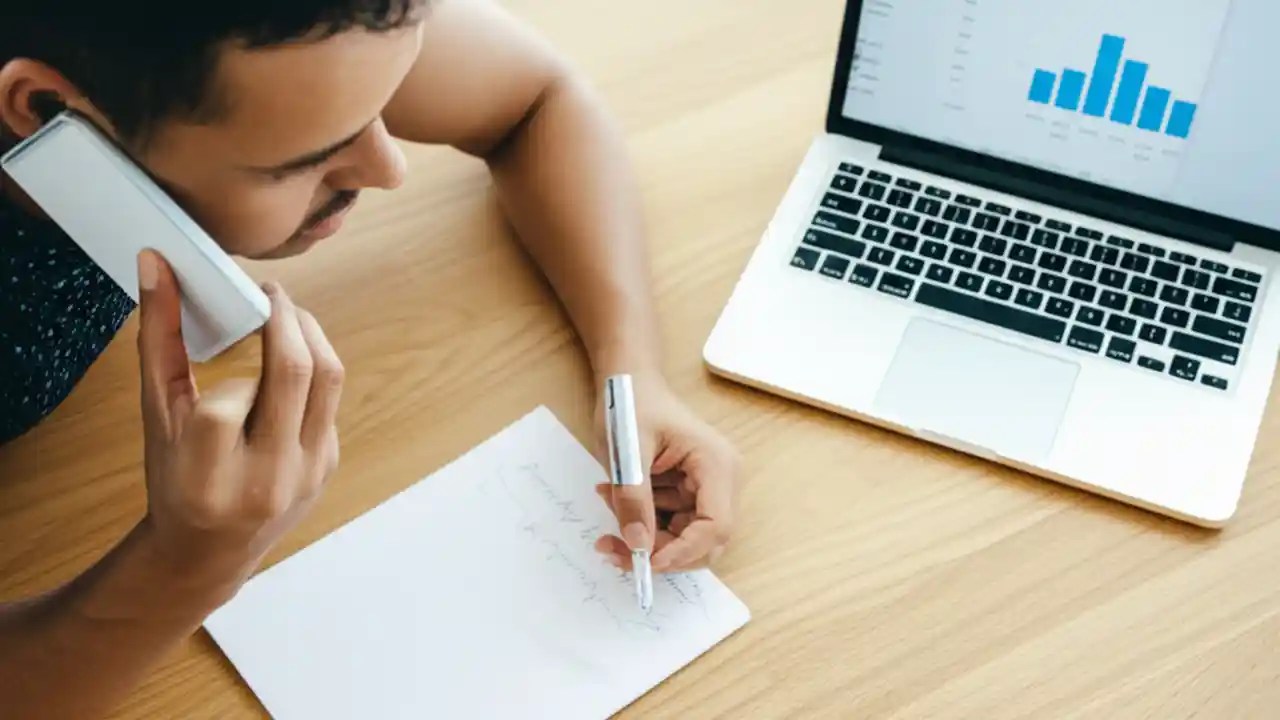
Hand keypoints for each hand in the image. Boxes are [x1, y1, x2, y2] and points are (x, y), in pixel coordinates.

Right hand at [134, 250, 343, 594]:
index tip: (227, 315)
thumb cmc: (174, 480)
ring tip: (285, 314)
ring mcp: (307, 475)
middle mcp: (267, 482)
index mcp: (210, 482)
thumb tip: (156, 263)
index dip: (225, 365)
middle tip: (268, 292)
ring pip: (328, 379)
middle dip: (284, 318)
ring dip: (310, 334)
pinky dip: (314, 368)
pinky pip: (331, 399)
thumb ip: (158, 339)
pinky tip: (290, 358)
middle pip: (294, 375)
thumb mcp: (157, 418)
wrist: (210, 551)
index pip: (225, 404)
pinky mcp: (329, 464)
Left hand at [592, 374, 740, 573]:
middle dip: (661, 552)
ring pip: (684, 537)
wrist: (628, 381)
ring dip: (645, 538)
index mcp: (716, 464)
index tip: (646, 561)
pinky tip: (614, 501)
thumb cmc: (631, 403)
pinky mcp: (687, 492)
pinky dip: (642, 524)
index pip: (716, 526)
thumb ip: (633, 499)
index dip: (684, 551)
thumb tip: (638, 545)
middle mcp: (720, 480)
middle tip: (615, 550)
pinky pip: (670, 524)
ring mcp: (705, 488)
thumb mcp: (627, 450)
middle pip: (704, 541)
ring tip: (607, 514)